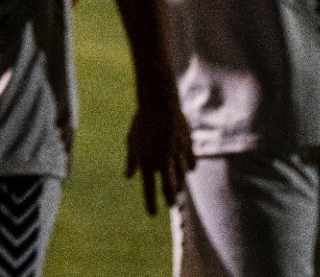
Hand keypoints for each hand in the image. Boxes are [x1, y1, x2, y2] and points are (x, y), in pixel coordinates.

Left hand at [125, 82, 192, 215]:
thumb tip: (128, 177)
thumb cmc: (142, 122)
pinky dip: (188, 169)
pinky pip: (191, 165)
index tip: (152, 214)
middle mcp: (163, 162)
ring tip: (177, 190)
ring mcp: (177, 156)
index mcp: (147, 162)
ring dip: (180, 185)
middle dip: (170, 199)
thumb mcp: (132, 141)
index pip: (148, 190)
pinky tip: (186, 170)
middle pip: (169, 189)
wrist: (160, 104)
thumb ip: (131, 161)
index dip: (150, 204)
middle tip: (170, 205)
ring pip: (182, 178)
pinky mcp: (188, 148)